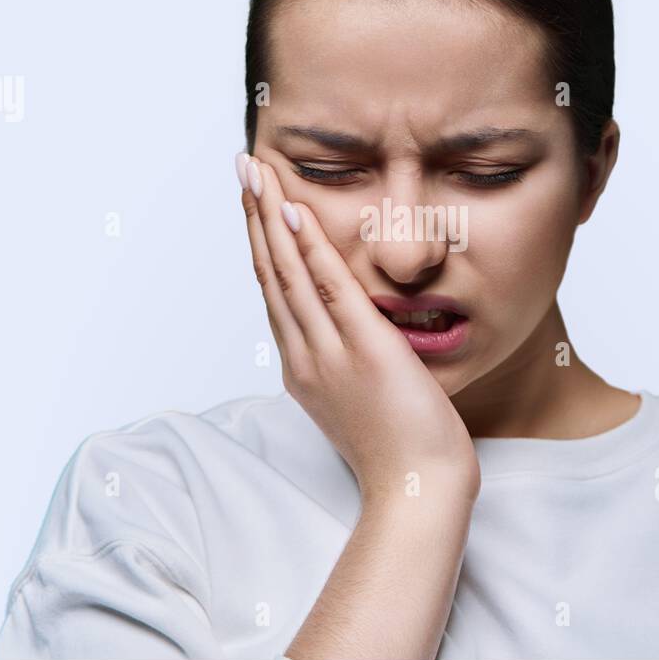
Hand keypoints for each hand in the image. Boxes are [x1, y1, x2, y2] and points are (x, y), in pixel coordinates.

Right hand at [237, 152, 480, 509]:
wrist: (416, 492)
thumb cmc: (400, 455)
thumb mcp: (362, 403)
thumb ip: (350, 367)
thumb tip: (354, 340)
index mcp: (304, 369)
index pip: (276, 294)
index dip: (262, 244)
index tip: (255, 204)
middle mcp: (305, 357)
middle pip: (270, 273)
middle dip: (254, 216)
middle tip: (242, 167)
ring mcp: (329, 354)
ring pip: (288, 273)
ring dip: (270, 217)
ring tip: (256, 171)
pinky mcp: (363, 350)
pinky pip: (330, 288)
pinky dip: (309, 248)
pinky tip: (295, 212)